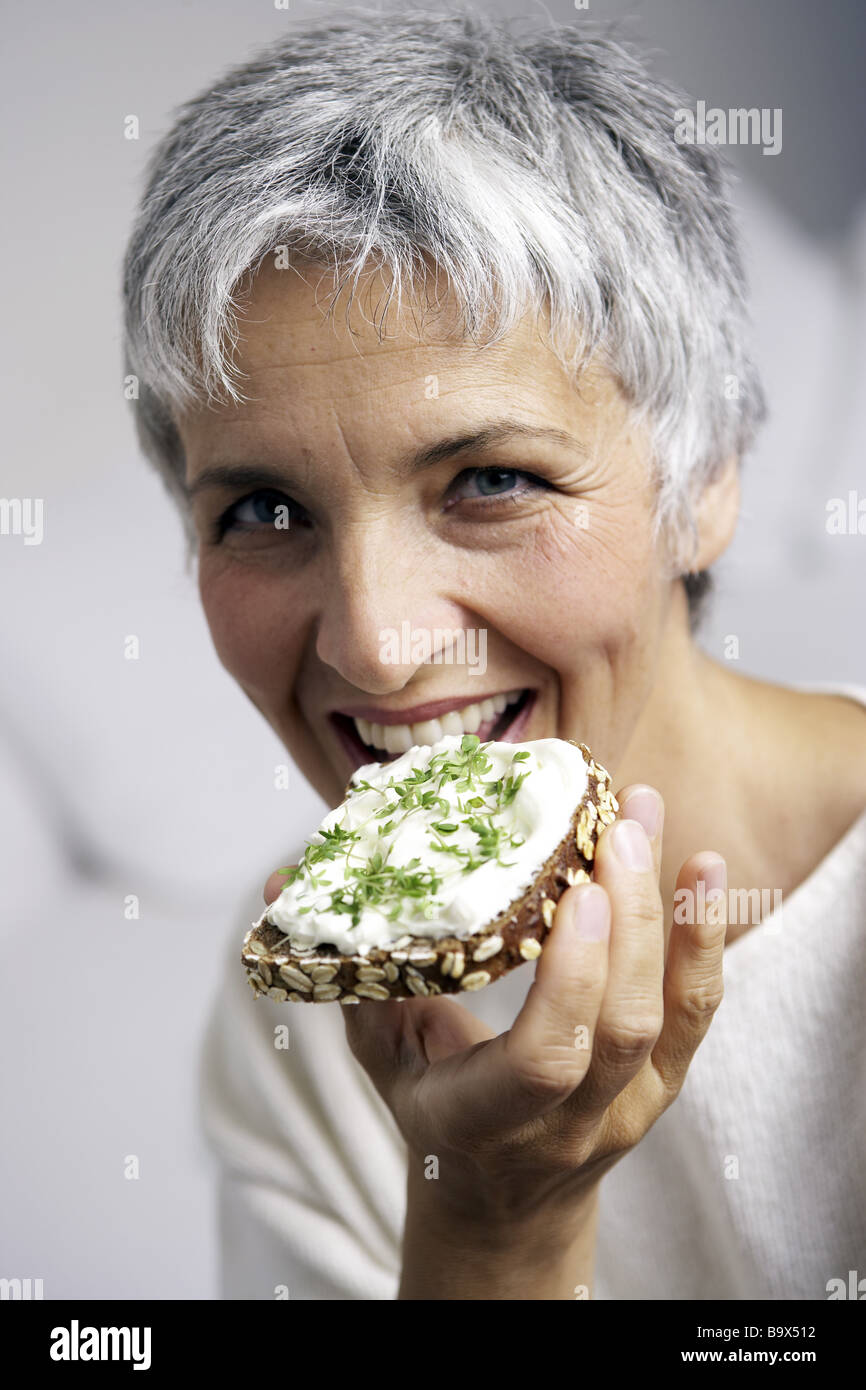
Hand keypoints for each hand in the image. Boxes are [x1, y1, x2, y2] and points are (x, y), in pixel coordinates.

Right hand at [335, 784, 726, 1234]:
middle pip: (619, 1026)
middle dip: (627, 920)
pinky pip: (695, 1012)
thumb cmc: (432, 1117)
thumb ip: (348, 974)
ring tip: (646, 815)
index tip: (576, 895)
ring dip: (665, 910)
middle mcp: (568, 1123)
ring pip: (665, 1013)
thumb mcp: (378, 1058)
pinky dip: (704, 937)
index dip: (571, 982)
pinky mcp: (664, 1084)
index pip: (545, 1064)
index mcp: (484, 1120)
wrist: (504, 1202)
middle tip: (614, 825)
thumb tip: (278, 888)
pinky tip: (705, 868)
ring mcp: (627, 1108)